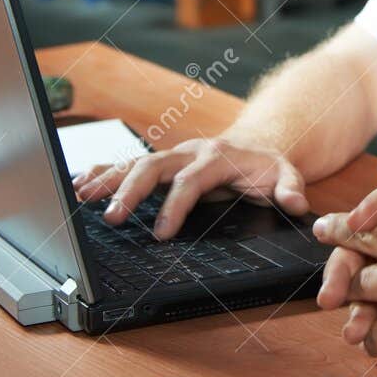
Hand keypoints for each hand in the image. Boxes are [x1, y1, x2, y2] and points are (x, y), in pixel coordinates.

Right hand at [71, 136, 308, 239]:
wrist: (259, 143)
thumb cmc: (268, 166)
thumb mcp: (286, 175)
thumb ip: (291, 189)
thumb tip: (296, 204)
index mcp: (217, 157)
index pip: (192, 182)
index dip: (176, 206)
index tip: (162, 233)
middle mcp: (190, 152)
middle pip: (154, 166)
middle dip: (131, 190)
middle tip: (113, 217)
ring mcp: (173, 156)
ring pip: (136, 162)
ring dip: (108, 178)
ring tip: (81, 194)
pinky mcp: (163, 163)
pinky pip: (129, 163)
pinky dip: (104, 170)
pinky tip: (81, 182)